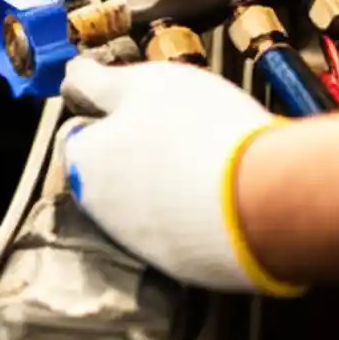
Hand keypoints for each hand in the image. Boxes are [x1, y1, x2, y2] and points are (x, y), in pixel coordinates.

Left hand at [60, 57, 302, 294]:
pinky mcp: (181, 266)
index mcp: (83, 163)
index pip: (80, 136)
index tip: (137, 107)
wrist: (263, 197)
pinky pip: (182, 233)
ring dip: (169, 184)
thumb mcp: (141, 83)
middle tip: (179, 130)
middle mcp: (101, 211)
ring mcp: (141, 243)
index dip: (109, 116)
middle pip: (113, 173)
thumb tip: (75, 73)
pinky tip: (224, 194)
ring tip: (208, 159)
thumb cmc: (199, 132)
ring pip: (147, 205)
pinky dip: (196, 215)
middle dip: (139, 153)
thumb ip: (98, 80)